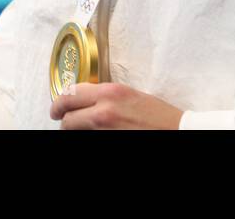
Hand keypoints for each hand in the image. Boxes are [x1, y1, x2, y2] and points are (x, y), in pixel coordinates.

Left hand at [49, 82, 182, 128]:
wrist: (177, 131)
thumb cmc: (159, 116)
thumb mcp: (130, 95)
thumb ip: (105, 96)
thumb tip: (84, 102)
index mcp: (111, 92)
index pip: (70, 94)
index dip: (59, 104)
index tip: (56, 109)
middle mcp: (104, 110)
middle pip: (67, 119)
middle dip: (65, 122)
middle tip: (64, 123)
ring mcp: (104, 131)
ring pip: (74, 133)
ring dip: (75, 132)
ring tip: (83, 130)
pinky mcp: (108, 142)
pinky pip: (87, 140)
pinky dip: (86, 138)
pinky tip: (95, 135)